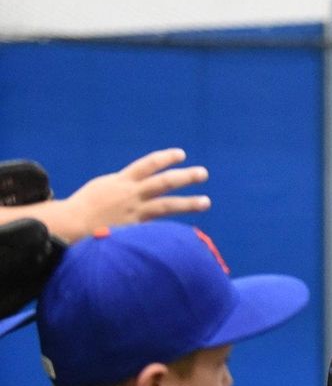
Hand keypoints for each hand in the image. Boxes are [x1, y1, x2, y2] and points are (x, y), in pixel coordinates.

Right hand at [55, 148, 210, 240]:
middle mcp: (131, 193)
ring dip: (188, 203)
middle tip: (203, 173)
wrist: (70, 224)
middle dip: (185, 176)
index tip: (180, 154)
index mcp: (121, 180)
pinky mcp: (135, 229)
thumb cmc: (86, 206)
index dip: (165, 158)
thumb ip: (124, 185)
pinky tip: (186, 231)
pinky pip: (157, 226)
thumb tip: (141, 182)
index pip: (147, 164)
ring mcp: (134, 211)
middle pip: (164, 182)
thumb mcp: (104, 187)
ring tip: (206, 202)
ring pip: (166, 205)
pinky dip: (171, 227)